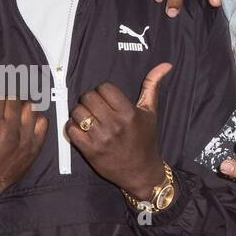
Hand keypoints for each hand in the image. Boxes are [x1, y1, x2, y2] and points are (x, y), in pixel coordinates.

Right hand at [0, 80, 47, 231]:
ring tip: (10, 118)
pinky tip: (22, 126)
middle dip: (5, 102)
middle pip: (15, 99)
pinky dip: (34, 121)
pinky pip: (43, 122)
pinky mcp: (35, 147)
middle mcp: (12, 131)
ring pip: (30, 108)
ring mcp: (26, 140)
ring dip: (20, 109)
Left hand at [65, 63, 170, 198]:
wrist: (141, 172)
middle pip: (88, 97)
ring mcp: (100, 138)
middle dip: (89, 100)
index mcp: (128, 112)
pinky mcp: (90, 151)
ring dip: (79, 113)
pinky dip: (73, 127)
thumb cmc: (146, 140)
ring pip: (77, 112)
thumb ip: (152, 86)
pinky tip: (82, 130)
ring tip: (88, 118)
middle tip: (95, 108)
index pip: (104, 87)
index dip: (102, 91)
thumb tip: (165, 64)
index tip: (106, 99)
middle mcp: (114, 124)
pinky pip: (71, 130)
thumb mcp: (150, 113)